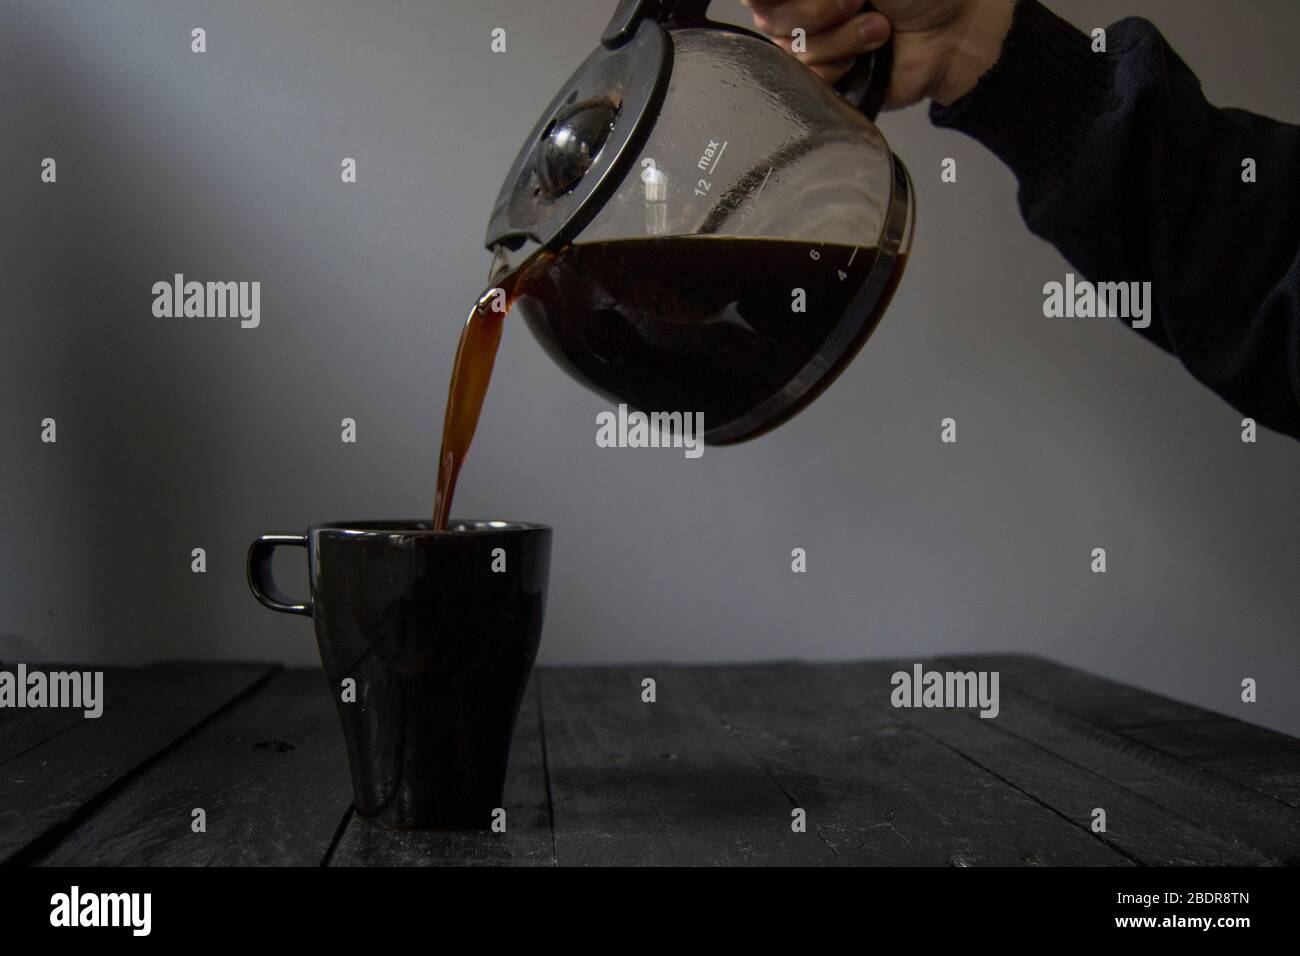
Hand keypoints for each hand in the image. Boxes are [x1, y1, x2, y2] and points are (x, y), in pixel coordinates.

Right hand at [741, 0, 1015, 107]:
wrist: (961, 28)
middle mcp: (805, 4)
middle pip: (769, 16)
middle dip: (816, 10)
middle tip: (856, 0)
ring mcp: (816, 41)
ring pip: (789, 50)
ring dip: (839, 38)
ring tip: (878, 29)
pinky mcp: (831, 78)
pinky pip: (809, 80)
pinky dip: (842, 66)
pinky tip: (872, 53)